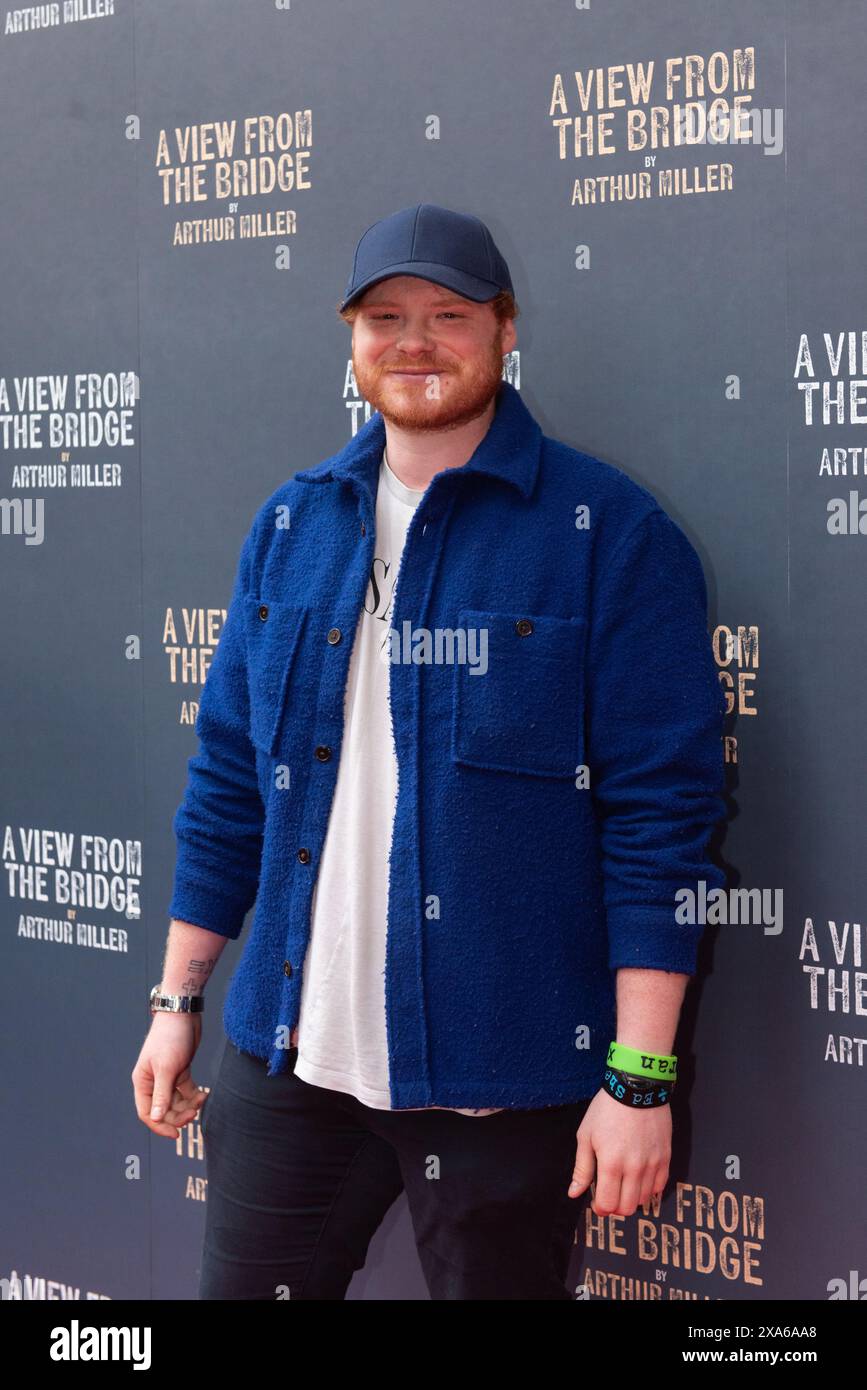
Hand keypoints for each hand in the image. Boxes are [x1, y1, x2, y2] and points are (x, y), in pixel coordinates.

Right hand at [131, 1011, 205, 1139]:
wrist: (184, 1014)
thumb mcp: (166, 1067)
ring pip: (176, 1101)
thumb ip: (161, 1094)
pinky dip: (194, 1095)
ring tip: (201, 1101)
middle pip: (163, 1109)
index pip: (147, 1113)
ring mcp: (167, 1077)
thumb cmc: (170, 1037)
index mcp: (143, 1082)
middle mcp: (153, 1081)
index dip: (160, 1125)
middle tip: (194, 1115)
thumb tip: (154, 1118)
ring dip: (188, 1106)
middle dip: (178, 1115)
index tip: (176, 1134)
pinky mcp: (180, 1070)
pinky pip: (186, 1091)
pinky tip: (204, 1094)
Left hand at [567, 1087, 670, 1213]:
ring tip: (623, 1183)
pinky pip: (659, 1187)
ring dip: (631, 1198)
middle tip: (609, 1194)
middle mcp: (634, 1169)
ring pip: (644, 1200)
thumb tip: (574, 1194)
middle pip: (627, 1208)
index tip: (596, 1202)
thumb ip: (582, 1168)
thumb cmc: (607, 1110)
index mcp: (611, 1164)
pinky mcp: (665, 1158)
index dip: (600, 1209)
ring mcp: (652, 1164)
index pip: (608, 1205)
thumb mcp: (586, 1135)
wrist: (637, 1087)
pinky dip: (648, 1189)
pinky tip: (638, 1177)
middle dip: (615, 1207)